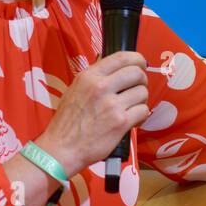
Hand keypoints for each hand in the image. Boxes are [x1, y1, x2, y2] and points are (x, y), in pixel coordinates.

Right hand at [41, 51, 150, 177]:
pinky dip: (141, 116)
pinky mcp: (120, 122)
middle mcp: (101, 87)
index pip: (122, 57)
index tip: (140, 65)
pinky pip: (143, 111)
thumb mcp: (75, 90)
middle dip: (142, 81)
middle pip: (137, 73)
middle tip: (137, 90)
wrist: (62, 149)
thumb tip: (113, 69)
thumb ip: (94, 79)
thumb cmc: (67, 123)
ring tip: (132, 108)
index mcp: (89, 76)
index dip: (137, 59)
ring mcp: (112, 105)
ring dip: (141, 101)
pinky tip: (132, 121)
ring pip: (142, 93)